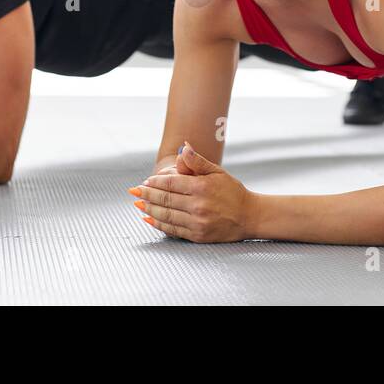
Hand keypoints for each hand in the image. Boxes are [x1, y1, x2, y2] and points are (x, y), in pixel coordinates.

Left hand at [129, 142, 252, 242]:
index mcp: (201, 186)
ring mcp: (197, 222)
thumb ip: (197, 161)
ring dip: (149, 209)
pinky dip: (158, 224)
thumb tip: (182, 148)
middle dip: (146, 195)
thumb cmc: (232, 192)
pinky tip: (149, 219)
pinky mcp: (198, 235)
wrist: (249, 216)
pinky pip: (173, 229)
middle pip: (164, 199)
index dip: (155, 183)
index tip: (145, 182)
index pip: (171, 184)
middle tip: (133, 192)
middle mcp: (198, 205)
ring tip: (138, 205)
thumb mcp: (217, 172)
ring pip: (166, 215)